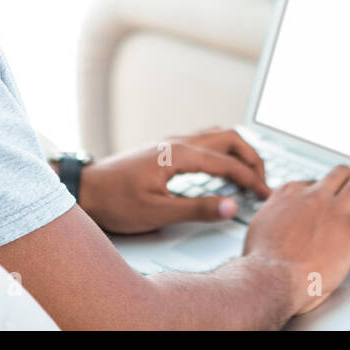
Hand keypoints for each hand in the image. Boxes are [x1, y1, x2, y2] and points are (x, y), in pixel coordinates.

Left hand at [76, 126, 271, 234]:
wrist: (85, 189)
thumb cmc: (115, 202)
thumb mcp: (157, 212)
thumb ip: (197, 209)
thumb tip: (232, 207)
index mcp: (179, 155)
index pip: (228, 163)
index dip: (251, 179)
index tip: (265, 196)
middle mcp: (178, 142)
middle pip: (229, 138)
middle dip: (252, 158)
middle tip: (262, 183)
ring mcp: (171, 143)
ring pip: (217, 136)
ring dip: (238, 152)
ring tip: (249, 176)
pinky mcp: (165, 149)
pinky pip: (204, 142)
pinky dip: (223, 152)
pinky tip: (222, 171)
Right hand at [243, 164, 349, 315]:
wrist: (270, 278)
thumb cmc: (261, 261)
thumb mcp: (260, 225)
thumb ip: (274, 215)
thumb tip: (279, 220)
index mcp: (290, 194)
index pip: (313, 182)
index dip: (319, 196)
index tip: (320, 208)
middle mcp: (314, 196)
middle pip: (340, 173)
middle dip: (346, 185)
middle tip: (348, 201)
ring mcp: (335, 212)